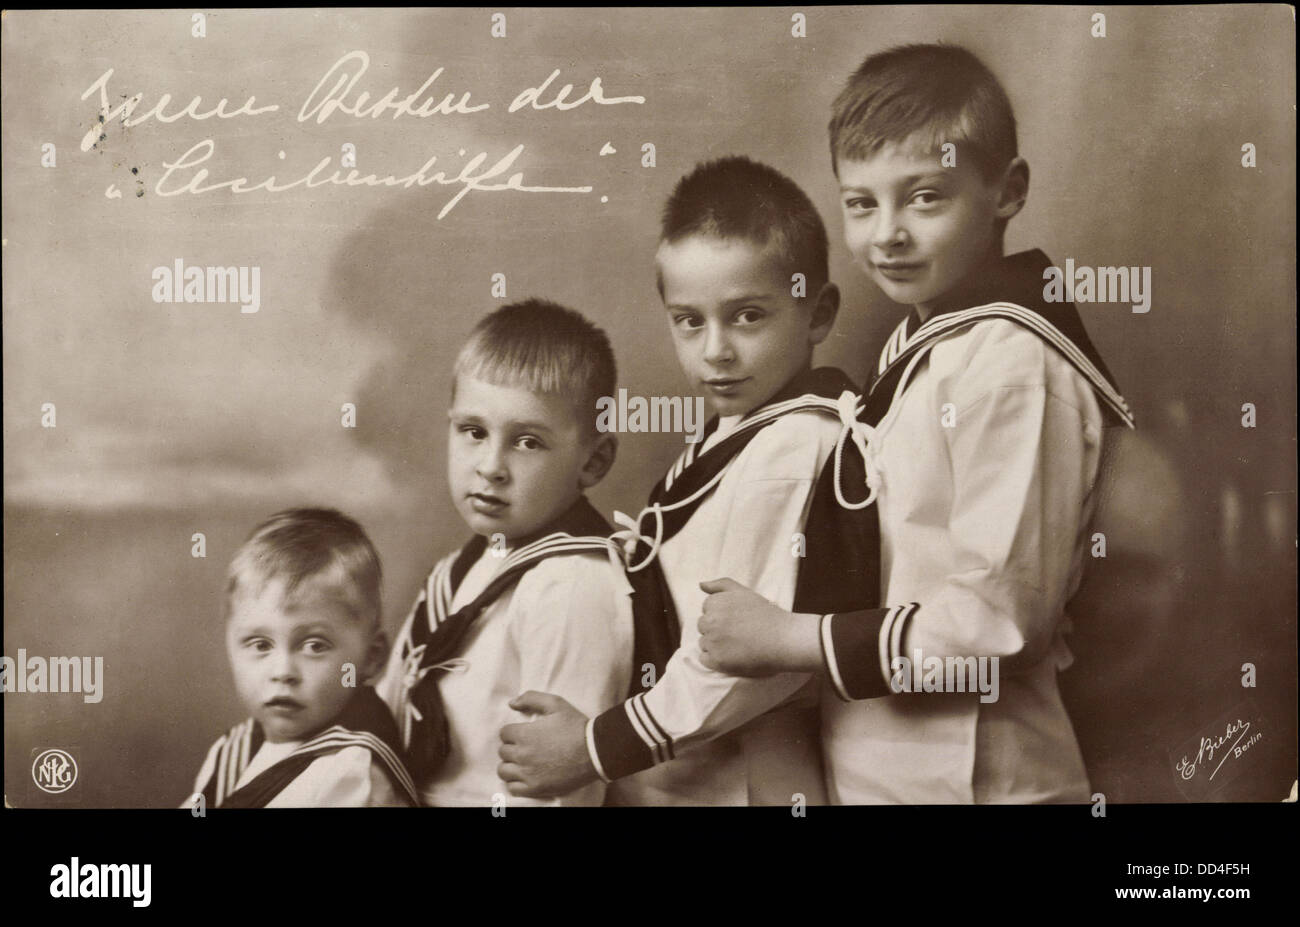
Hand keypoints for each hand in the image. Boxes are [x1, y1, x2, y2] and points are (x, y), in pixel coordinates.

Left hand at [497, 691, 596, 797]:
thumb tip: (512, 703)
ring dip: (510, 765)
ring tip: (523, 762)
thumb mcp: (556, 704)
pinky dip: (515, 782)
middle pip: (503, 751)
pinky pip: (513, 788)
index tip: (524, 734)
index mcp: (524, 734)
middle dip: (512, 747)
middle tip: (526, 747)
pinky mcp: (535, 788)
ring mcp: (528, 773)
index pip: (504, 733)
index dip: (513, 732)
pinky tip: (526, 776)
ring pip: (503, 770)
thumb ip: (531, 698)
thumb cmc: (576, 726)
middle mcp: (522, 754)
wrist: (595, 752)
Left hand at [696, 578, 822, 675]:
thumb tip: (701, 584)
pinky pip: (705, 659)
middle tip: (739, 633)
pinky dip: (715, 660)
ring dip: (716, 644)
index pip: (707, 609)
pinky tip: (733, 656)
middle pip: (703, 626)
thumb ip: (720, 585)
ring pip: (703, 643)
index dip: (723, 615)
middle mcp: (710, 621)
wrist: (784, 640)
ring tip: (738, 644)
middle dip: (717, 629)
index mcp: (715, 603)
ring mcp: (713, 642)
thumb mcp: (744, 592)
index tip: (738, 619)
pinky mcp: (717, 661)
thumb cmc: (766, 615)